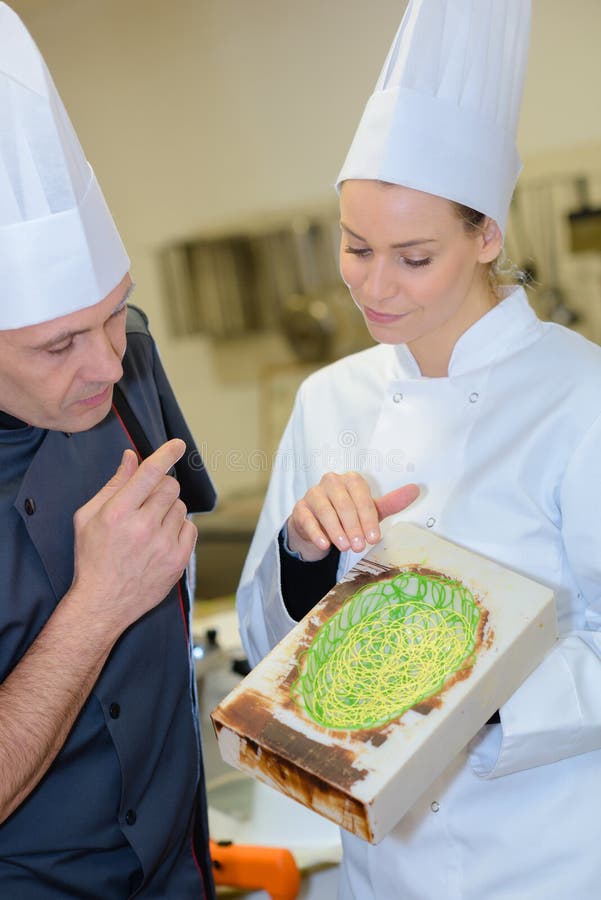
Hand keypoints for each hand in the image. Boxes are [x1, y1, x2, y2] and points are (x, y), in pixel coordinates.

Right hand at [70, 439, 196, 637]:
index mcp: (117, 513)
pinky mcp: (177, 560)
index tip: (177, 445)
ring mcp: (163, 545)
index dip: (166, 454)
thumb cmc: (92, 558)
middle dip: (161, 488)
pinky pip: (190, 528)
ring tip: (150, 527)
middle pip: (170, 487)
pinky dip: (179, 529)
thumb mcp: (88, 517)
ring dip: (168, 510)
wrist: (102, 602)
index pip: (149, 473)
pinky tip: (161, 540)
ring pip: (180, 507)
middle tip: (147, 503)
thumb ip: (113, 485)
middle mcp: (142, 527)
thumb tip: (131, 457)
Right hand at [286, 471, 418, 561]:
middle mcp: (331, 482)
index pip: (361, 496)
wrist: (317, 524)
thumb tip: (415, 490)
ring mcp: (313, 494)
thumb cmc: (347, 515)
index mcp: (351, 480)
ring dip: (336, 530)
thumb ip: (390, 503)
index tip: (374, 538)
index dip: (368, 518)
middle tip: (359, 546)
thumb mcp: (369, 510)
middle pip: (343, 503)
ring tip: (344, 547)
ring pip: (325, 510)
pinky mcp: (300, 508)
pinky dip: (316, 532)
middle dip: (353, 526)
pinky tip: (324, 545)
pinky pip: (308, 519)